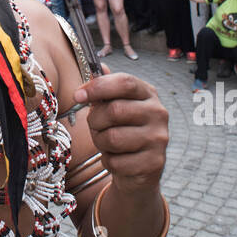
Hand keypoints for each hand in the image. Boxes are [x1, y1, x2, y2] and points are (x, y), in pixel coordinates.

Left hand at [73, 72, 168, 191]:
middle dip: (95, 120)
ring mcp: (159, 139)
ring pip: (112, 138)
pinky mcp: (154, 163)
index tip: (78, 96)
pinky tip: (116, 159)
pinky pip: (116, 162)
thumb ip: (106, 88)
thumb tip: (100, 67)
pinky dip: (108, 161)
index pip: (124, 82)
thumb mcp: (114, 105)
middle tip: (94, 125)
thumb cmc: (122, 130)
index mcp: (148, 94)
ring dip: (100, 142)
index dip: (98, 87)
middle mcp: (158, 113)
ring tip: (105, 142)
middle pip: (115, 110)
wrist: (139, 169)